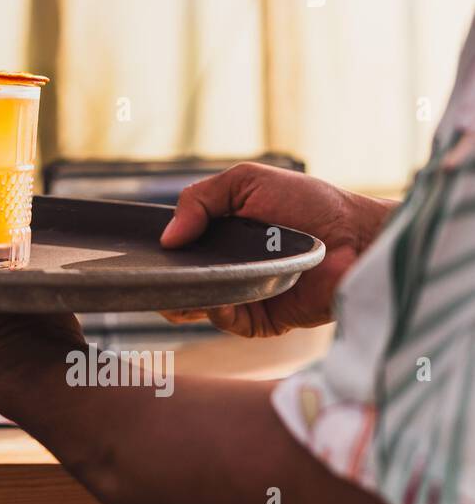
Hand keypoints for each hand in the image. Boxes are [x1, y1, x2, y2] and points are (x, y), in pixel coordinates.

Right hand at [159, 162, 395, 336]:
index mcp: (219, 236)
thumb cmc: (308, 203)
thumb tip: (166, 238)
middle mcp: (227, 268)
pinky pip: (226, 321)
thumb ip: (198, 199)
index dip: (160, 250)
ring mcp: (242, 295)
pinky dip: (217, 309)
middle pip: (179, 280)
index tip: (145, 250)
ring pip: (196, 304)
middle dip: (166, 277)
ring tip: (194, 279)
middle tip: (160, 271)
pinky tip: (221, 295)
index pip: (176, 249)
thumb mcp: (245, 182)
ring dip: (189, 294)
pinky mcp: (261, 320)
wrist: (358, 236)